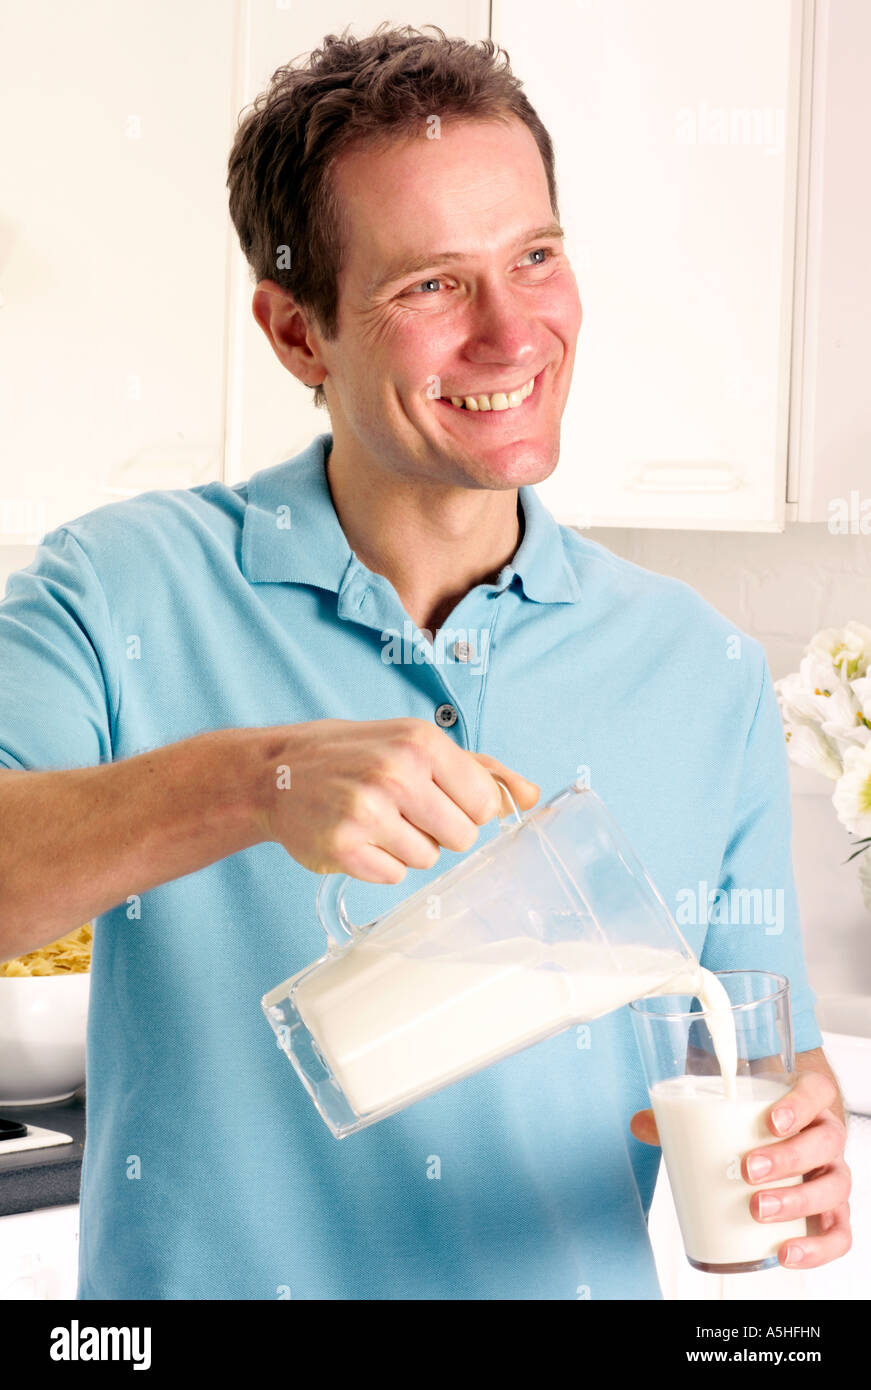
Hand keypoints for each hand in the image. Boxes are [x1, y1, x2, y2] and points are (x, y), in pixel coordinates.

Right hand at [260, 716, 539, 881]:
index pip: (486, 802)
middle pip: (463, 836)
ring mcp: (368, 812)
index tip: (438, 797)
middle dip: (439, 830)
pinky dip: (380, 863)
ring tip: (376, 820)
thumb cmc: (353, 755)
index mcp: (420, 742)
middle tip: (402, 810)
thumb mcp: (414, 742)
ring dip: (407, 847)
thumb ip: (479, 768)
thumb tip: (531, 795)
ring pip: (429, 859)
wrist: (276, 773)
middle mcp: (396, 773)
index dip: (466, 807)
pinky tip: (357, 837)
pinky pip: (394, 876)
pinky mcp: (345, 848)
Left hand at [631, 1069, 851, 1268]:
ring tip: (757, 1208)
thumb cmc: (758, 1126)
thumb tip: (640, 1124)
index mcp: (807, 1102)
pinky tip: (785, 1252)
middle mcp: (826, 1136)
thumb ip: (686, 1118)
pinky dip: (817, 1247)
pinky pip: (839, 1233)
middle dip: (787, 1158)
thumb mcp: (728, 1115)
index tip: (771, 1121)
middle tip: (747, 1170)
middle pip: (824, 1142)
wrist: (789, 1142)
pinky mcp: (834, 1212)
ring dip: (797, 1200)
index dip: (800, 1104)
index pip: (817, 1092)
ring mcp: (832, 1174)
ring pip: (834, 1187)